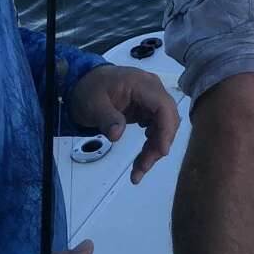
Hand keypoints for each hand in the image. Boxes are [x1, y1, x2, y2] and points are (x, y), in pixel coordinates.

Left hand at [67, 64, 179, 183]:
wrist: (85, 83)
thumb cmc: (90, 91)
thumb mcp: (93, 105)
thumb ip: (106, 118)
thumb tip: (116, 135)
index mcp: (140, 84)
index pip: (163, 106)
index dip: (166, 129)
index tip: (161, 151)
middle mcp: (152, 89)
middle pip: (167, 118)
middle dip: (159, 145)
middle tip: (142, 168)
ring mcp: (151, 98)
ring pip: (164, 125)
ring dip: (155, 148)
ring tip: (139, 169)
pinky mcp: (148, 108)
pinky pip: (157, 127)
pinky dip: (152, 143)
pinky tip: (142, 156)